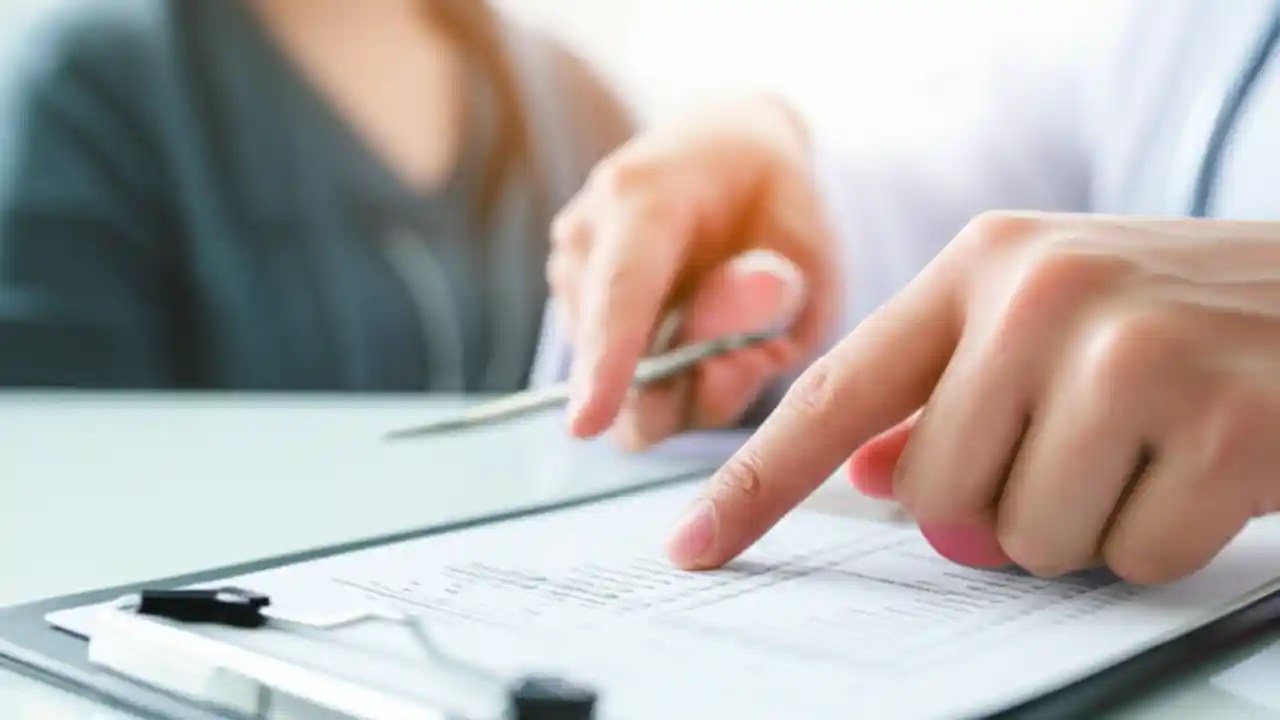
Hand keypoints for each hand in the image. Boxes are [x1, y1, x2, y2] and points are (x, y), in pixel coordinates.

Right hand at [549, 95, 838, 448]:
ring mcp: (570, 270)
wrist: (718, 154)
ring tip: (738, 333)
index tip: (587, 424)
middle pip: (612, 359)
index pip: (623, 288)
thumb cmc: (771, 198)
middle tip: (753, 364)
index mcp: (644, 196)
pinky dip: (672, 380)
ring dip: (687, 385)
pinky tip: (698, 334)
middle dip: (676, 395)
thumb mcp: (807, 237)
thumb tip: (730, 356)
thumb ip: (781, 297)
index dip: (608, 359)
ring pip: (620, 380)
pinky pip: (623, 381)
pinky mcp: (572, 306)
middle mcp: (587, 233)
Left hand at [667, 212, 1279, 583]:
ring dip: (1078, 523)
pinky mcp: (1216, 423)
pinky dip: (1158, 537)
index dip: (757, 483)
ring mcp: (1130, 353)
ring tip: (1141, 449)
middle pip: (930, 495)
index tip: (696, 544)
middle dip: (993, 506)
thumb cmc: (1175, 314)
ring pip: (1022, 537)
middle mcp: (1039, 294)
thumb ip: (945, 392)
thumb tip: (862, 473)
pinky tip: (1201, 465)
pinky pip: (1126, 556)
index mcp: (982, 263)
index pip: (835, 394)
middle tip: (1077, 448)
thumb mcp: (1046, 321)